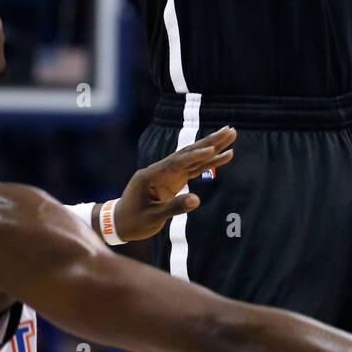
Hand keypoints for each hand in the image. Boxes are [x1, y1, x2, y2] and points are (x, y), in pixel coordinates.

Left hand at [112, 125, 235, 240]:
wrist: (120, 222)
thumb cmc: (133, 221)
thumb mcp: (152, 218)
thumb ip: (174, 208)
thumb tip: (197, 200)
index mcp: (151, 175)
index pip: (176, 162)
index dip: (194, 156)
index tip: (211, 149)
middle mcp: (161, 169)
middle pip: (188, 152)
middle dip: (210, 141)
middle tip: (229, 130)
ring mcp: (169, 173)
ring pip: (194, 158)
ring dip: (213, 146)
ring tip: (231, 135)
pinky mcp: (175, 180)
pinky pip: (195, 169)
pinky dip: (209, 162)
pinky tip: (224, 155)